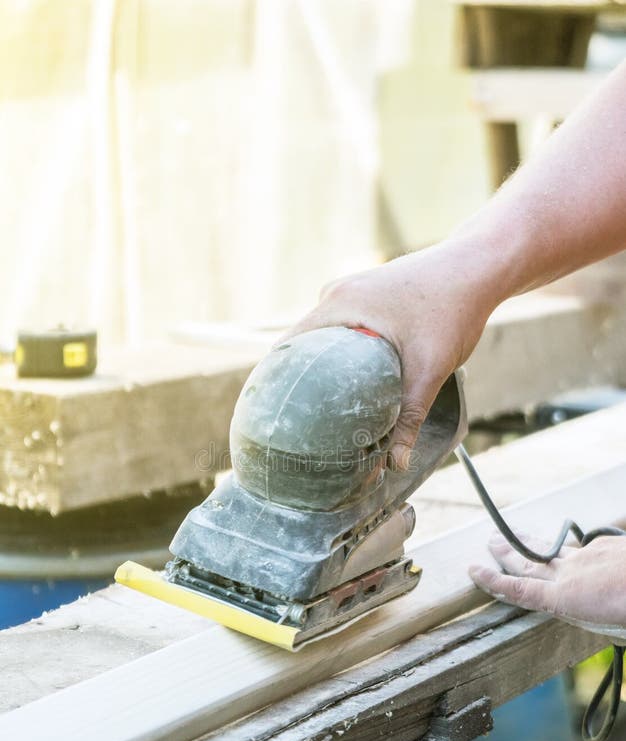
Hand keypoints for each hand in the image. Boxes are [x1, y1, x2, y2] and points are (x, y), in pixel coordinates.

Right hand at [284, 236, 507, 469]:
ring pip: (324, 338)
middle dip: (300, 382)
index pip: (288, 349)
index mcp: (338, 304)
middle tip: (295, 422)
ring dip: (322, 368)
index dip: (275, 382)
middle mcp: (337, 293)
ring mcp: (352, 290)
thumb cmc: (452, 309)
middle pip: (303, 345)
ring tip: (317, 407)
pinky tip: (349, 379)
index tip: (270, 415)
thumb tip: (395, 465)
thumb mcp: (428, 369)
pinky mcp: (368, 294)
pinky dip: (341, 352)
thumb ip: (409, 417)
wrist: (479, 267)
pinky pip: (342, 328)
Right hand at [469, 533, 625, 639]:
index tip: (474, 570)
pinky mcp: (607, 546)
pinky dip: (571, 549)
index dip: (494, 582)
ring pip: (553, 549)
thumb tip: (582, 610)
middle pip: (530, 562)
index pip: (520, 589)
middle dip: (508, 553)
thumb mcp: (611, 629)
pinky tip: (574, 549)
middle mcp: (570, 573)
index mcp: (566, 598)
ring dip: (532, 542)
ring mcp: (588, 556)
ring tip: (516, 533)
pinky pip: (582, 547)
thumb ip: (590, 618)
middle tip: (490, 541)